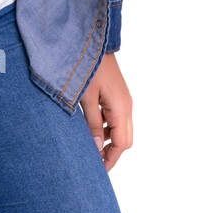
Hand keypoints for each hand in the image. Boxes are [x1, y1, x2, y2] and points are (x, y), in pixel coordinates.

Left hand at [80, 53, 132, 171]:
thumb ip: (91, 124)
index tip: (99, 172)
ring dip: (109, 140)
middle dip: (111, 152)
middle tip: (94, 162)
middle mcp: (127, 106)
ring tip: (90, 146)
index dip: (111, 159)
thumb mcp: (85, 98)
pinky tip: (91, 127)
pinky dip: (106, 127)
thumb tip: (97, 149)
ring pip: (121, 129)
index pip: (121, 144)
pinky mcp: (118, 94)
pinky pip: (116, 117)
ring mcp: (124, 100)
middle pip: (125, 139)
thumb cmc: (88, 67)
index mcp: (121, 109)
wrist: (94, 41)